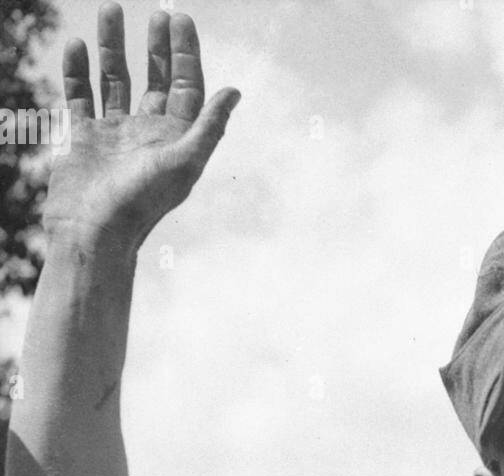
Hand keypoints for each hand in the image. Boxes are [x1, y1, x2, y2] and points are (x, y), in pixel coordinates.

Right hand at [43, 2, 239, 250]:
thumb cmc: (141, 203)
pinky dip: (78, 71)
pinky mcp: (84, 140)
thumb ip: (208, 126)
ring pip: (115, 80)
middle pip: (155, 80)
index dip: (185, 53)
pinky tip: (77, 45)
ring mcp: (114, 135)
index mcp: (175, 140)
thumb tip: (235, 91)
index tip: (180, 19)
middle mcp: (147, 134)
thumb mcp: (183, 163)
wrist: (94, 233)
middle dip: (158, 47)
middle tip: (158, 12)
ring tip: (111, 9)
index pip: (186, 87)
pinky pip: (80, 97)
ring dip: (113, 47)